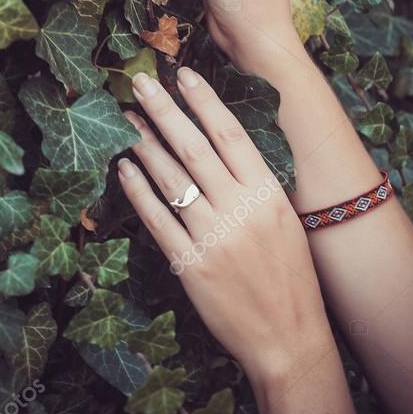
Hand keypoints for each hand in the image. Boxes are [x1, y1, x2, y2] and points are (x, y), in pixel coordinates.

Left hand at [116, 67, 336, 382]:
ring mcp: (215, 237)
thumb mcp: (284, 221)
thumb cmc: (288, 277)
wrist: (288, 339)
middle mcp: (242, 210)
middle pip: (194, 147)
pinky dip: (138, 191)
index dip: (204, 101)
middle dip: (164, 110)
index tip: (183, 75)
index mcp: (269, 194)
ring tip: (126, 119)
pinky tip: (123, 169)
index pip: (231, 134)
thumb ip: (255, 184)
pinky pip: (157, 219)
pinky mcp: (190, 265)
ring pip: (171, 178)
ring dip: (145, 144)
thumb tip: (221, 144)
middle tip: (140, 82)